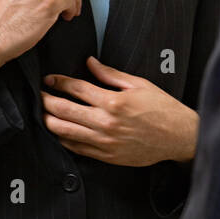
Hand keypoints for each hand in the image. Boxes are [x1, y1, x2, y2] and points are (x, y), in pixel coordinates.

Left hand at [40, 56, 198, 165]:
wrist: (179, 137)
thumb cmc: (163, 110)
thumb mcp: (139, 85)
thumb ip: (110, 74)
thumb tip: (90, 63)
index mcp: (113, 102)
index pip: (76, 89)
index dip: (58, 82)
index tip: (50, 79)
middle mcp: (105, 123)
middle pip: (63, 111)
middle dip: (46, 101)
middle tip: (39, 95)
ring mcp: (104, 142)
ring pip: (64, 132)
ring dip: (49, 121)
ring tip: (44, 113)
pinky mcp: (107, 156)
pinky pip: (76, 148)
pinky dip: (63, 139)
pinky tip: (59, 132)